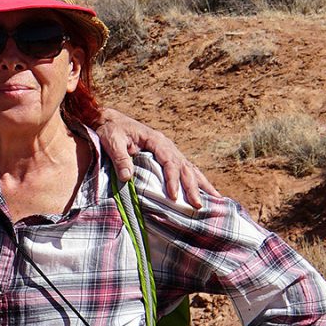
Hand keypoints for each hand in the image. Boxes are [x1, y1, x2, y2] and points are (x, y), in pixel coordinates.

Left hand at [95, 108, 217, 208]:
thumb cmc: (111, 130)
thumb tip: (127, 177)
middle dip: (192, 187)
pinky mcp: (166, 156)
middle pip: (184, 167)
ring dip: (201, 184)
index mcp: (156, 140)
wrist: (110, 120)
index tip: (173, 196)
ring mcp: (169, 150)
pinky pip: (185, 169)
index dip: (173, 180)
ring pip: (190, 168)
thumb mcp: (112, 141)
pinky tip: (206, 191)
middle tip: (198, 205)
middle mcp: (167, 145)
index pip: (170, 162)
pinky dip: (196, 180)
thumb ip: (120, 157)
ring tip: (216, 199)